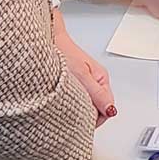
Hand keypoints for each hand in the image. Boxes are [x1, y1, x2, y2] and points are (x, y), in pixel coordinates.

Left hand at [53, 11, 115, 126]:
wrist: (47, 40)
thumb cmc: (62, 53)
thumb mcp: (81, 75)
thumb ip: (96, 93)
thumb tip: (111, 110)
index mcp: (102, 79)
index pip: (107, 109)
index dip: (95, 118)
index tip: (81, 119)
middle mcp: (96, 82)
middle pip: (97, 109)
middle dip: (85, 113)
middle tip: (70, 110)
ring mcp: (85, 83)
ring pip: (87, 105)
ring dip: (77, 107)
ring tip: (64, 102)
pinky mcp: (75, 84)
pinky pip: (78, 100)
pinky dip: (71, 102)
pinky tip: (61, 100)